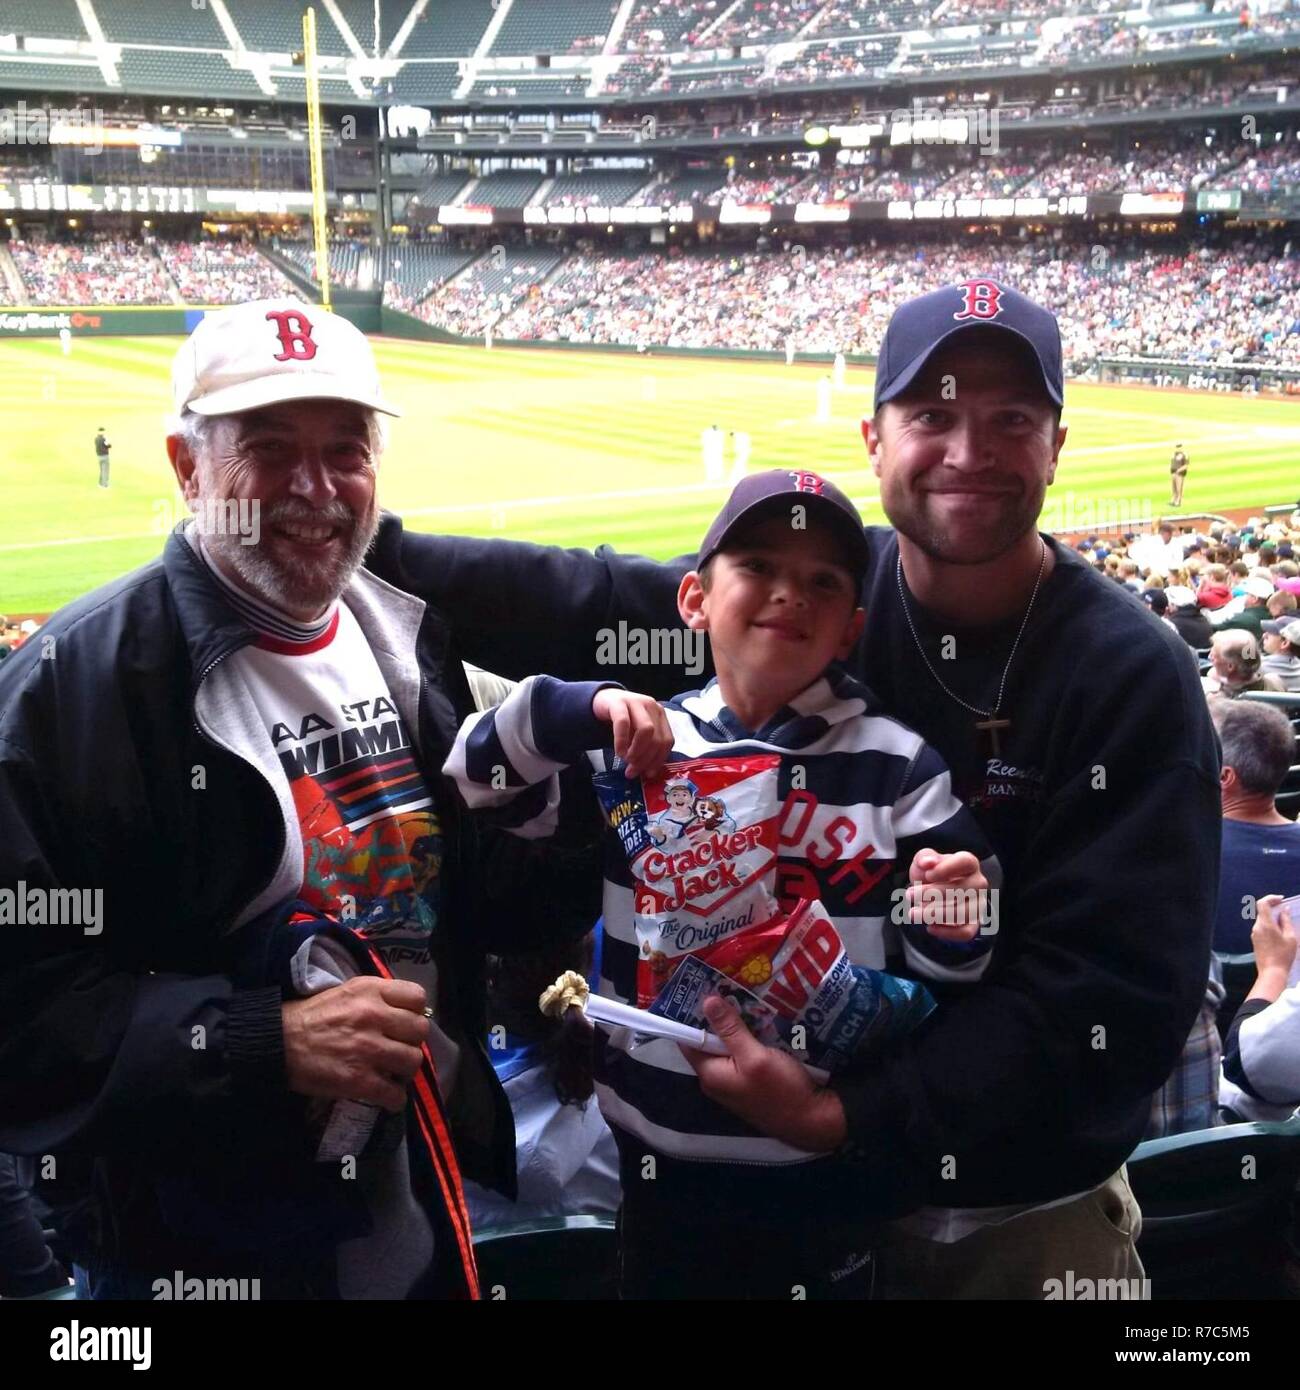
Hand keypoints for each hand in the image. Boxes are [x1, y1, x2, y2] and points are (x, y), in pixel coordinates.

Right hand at [282, 976, 428, 1111]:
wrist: (277, 1042)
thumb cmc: (312, 1016)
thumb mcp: (348, 991)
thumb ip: (378, 997)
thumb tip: (407, 1013)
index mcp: (371, 991)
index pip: (418, 998)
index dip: (415, 1012)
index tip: (405, 1023)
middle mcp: (374, 1016)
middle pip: (420, 1031)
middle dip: (411, 1042)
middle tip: (399, 1050)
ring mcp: (368, 1049)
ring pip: (412, 1061)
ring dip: (405, 1071)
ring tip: (392, 1073)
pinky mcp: (359, 1080)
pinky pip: (394, 1094)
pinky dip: (394, 1099)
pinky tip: (386, 1096)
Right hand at [592, 688, 673, 779]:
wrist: (603, 700)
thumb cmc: (623, 720)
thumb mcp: (637, 734)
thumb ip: (645, 748)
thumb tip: (649, 773)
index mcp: (660, 715)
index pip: (668, 741)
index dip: (658, 760)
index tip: (648, 774)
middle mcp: (652, 707)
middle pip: (658, 738)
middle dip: (646, 760)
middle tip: (632, 771)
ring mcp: (636, 702)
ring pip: (646, 730)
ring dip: (636, 751)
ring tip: (626, 760)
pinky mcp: (619, 703)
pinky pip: (623, 723)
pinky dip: (621, 741)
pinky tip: (618, 752)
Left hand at [680, 996, 845, 1151]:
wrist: (812, 1120)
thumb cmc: (782, 1090)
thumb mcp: (755, 1056)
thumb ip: (730, 1030)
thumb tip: (706, 1002)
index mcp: (710, 1074)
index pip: (688, 1041)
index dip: (691, 1016)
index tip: (700, 989)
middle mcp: (717, 1080)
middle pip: (708, 1042)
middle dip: (717, 1017)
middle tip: (726, 987)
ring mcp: (734, 1083)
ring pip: (727, 1047)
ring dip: (735, 1027)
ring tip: (743, 998)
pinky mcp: (750, 1083)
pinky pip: (741, 1055)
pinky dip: (747, 1039)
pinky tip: (758, 1022)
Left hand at [906, 849, 988, 942]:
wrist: (932, 894)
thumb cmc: (930, 875)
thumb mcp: (923, 862)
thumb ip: (924, 857)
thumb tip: (927, 863)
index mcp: (969, 863)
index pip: (966, 862)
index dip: (946, 869)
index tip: (928, 875)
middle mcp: (978, 883)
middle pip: (962, 889)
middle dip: (932, 894)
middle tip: (910, 895)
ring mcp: (978, 904)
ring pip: (963, 913)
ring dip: (936, 915)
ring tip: (914, 913)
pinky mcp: (974, 923)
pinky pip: (966, 932)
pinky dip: (947, 932)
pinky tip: (930, 927)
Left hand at [1251, 894, 1296, 985]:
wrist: (1271, 972)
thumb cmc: (1283, 955)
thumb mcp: (1291, 937)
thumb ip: (1286, 921)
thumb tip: (1285, 910)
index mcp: (1265, 924)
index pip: (1262, 903)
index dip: (1271, 898)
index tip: (1282, 900)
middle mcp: (1257, 927)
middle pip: (1263, 911)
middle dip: (1274, 908)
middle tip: (1287, 911)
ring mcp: (1255, 934)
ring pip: (1263, 920)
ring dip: (1273, 918)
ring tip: (1286, 924)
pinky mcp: (1255, 940)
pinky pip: (1262, 928)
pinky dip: (1270, 926)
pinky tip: (1280, 933)